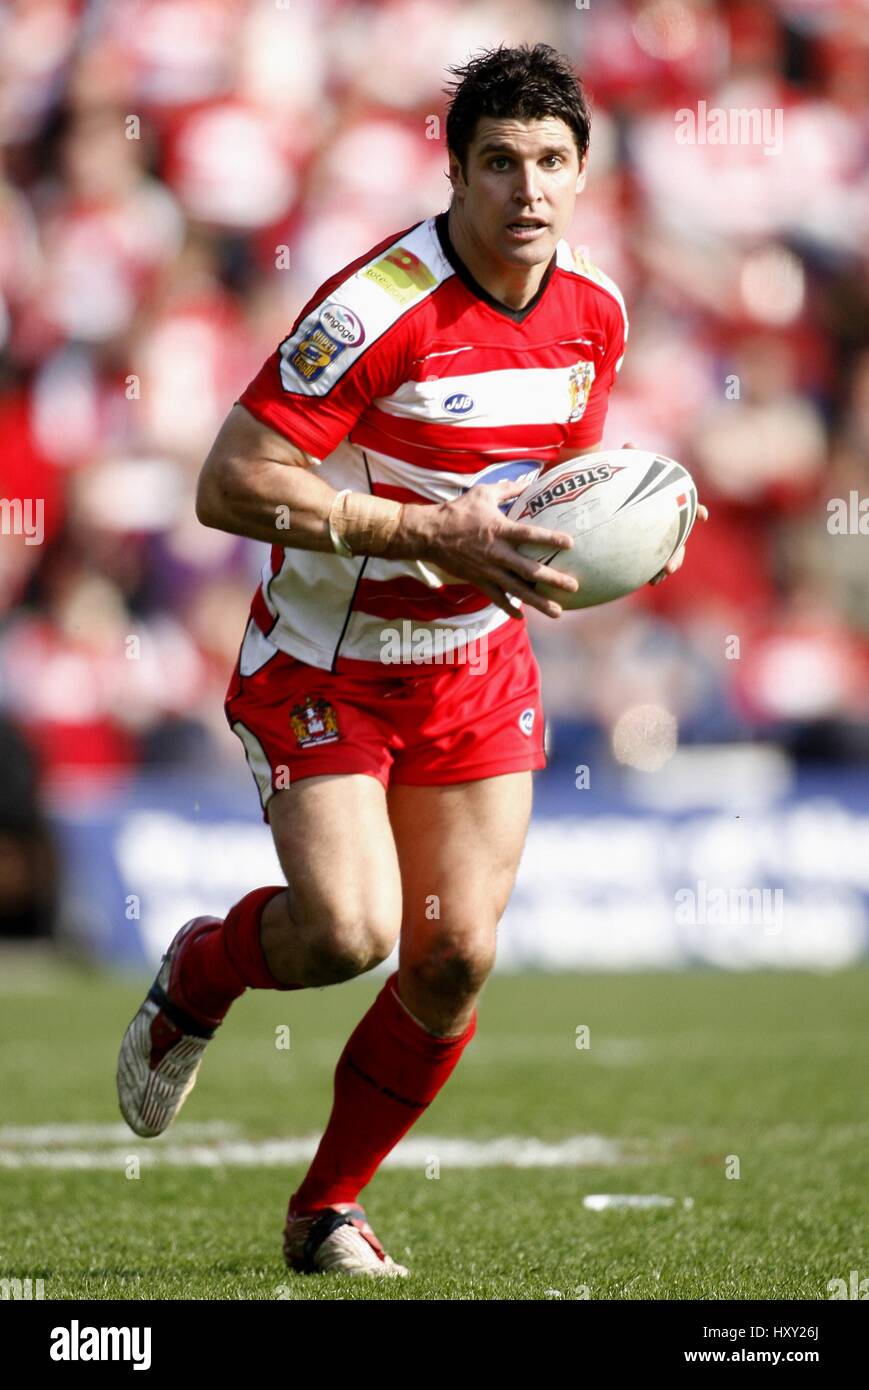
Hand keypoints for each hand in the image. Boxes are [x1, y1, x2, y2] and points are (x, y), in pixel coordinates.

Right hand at [408, 478, 579, 620]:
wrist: (430, 534)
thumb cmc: (458, 511)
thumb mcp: (484, 493)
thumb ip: (509, 489)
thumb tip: (529, 481)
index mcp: (500, 530)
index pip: (530, 535)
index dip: (550, 539)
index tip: (571, 544)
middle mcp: (497, 553)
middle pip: (529, 570)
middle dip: (553, 579)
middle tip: (573, 587)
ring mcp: (488, 570)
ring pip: (517, 590)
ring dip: (538, 602)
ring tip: (557, 612)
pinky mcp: (479, 580)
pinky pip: (496, 598)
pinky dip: (509, 608)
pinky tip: (522, 616)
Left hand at [620, 442, 708, 585]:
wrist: (615, 498)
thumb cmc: (625, 482)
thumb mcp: (627, 470)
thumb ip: (630, 459)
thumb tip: (629, 445)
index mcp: (669, 504)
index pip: (688, 505)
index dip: (696, 509)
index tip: (703, 515)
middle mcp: (669, 521)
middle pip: (680, 538)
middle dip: (677, 553)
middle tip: (670, 566)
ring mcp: (660, 535)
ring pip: (670, 553)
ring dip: (668, 565)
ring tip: (659, 577)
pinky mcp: (648, 546)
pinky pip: (655, 561)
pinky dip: (653, 571)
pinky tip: (648, 581)